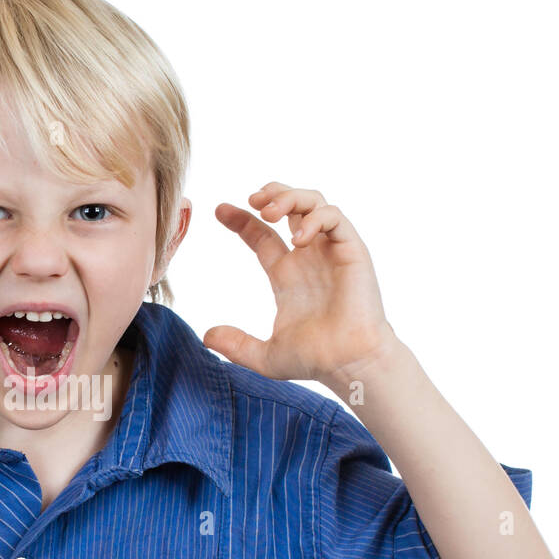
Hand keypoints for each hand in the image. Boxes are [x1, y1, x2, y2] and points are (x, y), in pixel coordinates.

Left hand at [203, 182, 398, 386]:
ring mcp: (330, 251)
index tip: (220, 210)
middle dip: (272, 194)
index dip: (241, 219)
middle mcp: (308, 257)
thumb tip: (206, 336)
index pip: (262, 235)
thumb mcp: (265, 355)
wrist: (348, 364)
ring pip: (313, 203)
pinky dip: (315, 218)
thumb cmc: (315, 359)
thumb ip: (236, 345)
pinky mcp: (352, 251)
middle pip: (290, 207)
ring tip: (269, 212)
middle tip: (252, 201)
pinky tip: (298, 239)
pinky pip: (334, 218)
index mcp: (287, 274)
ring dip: (290, 198)